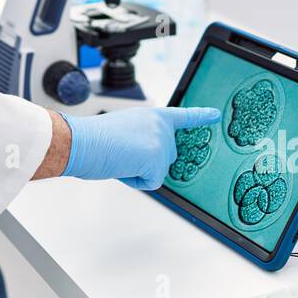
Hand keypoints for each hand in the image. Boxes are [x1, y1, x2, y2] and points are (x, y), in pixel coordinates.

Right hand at [60, 106, 222, 189]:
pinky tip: (122, 166)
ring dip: (138, 171)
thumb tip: (150, 157)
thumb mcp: (125, 128)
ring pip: (158, 171)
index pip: (181, 116)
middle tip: (122, 152)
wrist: (82, 141)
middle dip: (147, 162)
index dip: (200, 116)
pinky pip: (151, 183)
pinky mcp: (157, 160)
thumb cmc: (94, 138)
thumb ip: (144, 137)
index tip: (215, 115)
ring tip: (119, 157)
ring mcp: (161, 143)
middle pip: (166, 156)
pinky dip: (136, 181)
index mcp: (152, 115)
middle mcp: (161, 126)